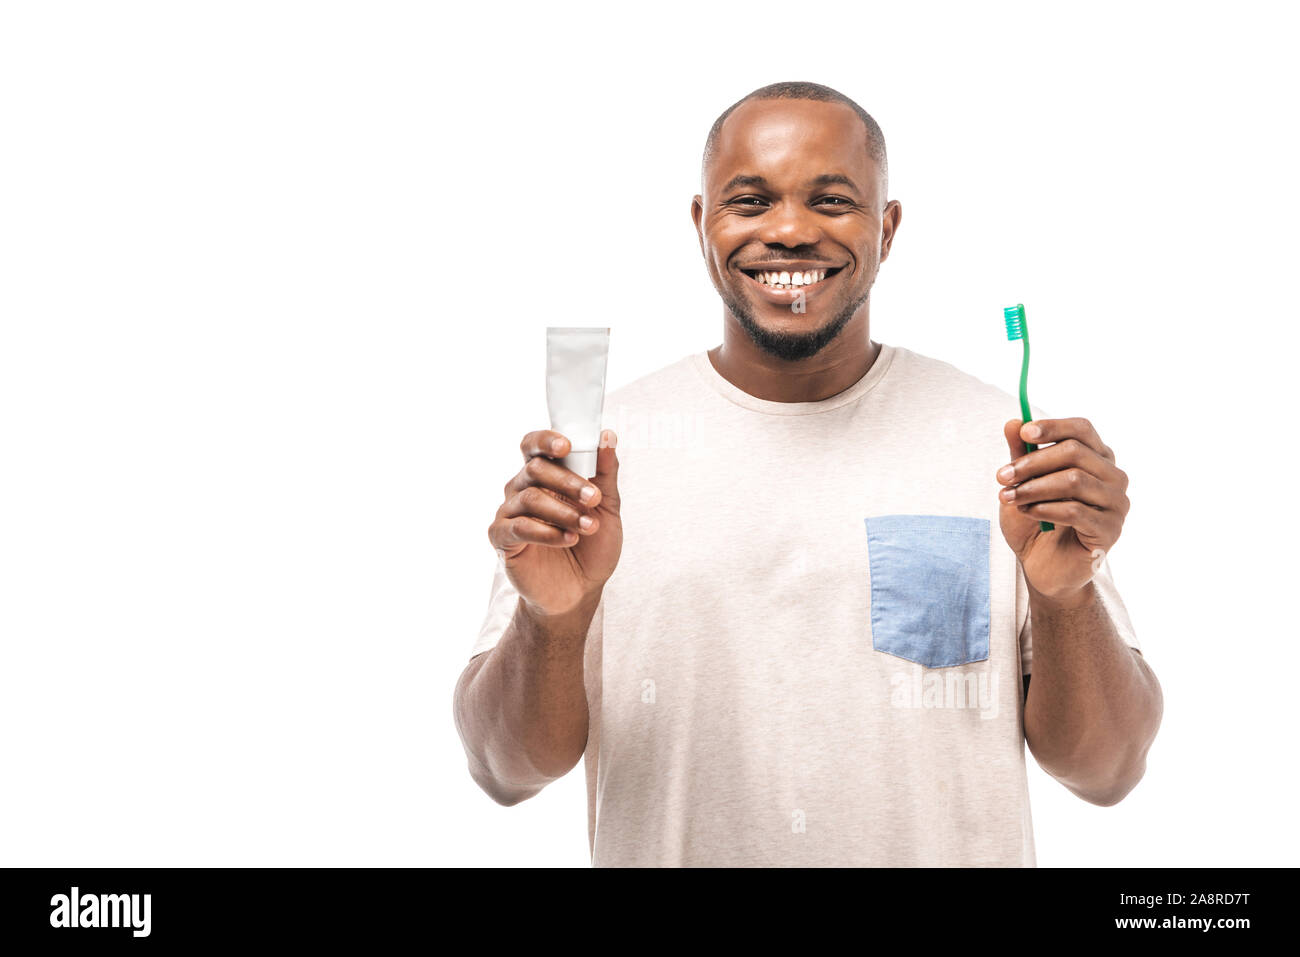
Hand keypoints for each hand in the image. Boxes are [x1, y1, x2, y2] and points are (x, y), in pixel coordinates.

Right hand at [487, 429, 622, 617]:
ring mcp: (509, 513)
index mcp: (545, 476)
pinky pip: (518, 527)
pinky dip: (547, 532)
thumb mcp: (607, 507)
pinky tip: (569, 539)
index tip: (567, 446)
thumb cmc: (591, 546)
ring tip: (588, 527)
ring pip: (530, 498)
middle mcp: (522, 489)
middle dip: (568, 482)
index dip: (546, 440)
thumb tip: (608, 436)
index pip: (534, 445)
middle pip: (535, 469)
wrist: (580, 590)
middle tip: (593, 498)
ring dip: (564, 512)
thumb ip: (605, 473)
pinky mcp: (502, 539)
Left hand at [996, 417, 1129, 604]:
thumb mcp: (1022, 483)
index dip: (1053, 427)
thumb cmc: (1035, 521)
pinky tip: (1027, 512)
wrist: (1041, 565)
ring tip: (1009, 498)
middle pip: (1075, 453)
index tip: (1023, 432)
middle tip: (1002, 476)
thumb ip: (1020, 454)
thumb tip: (1012, 422)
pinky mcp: (1110, 530)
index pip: (1082, 430)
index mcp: (1096, 458)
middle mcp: (1113, 476)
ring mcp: (1116, 503)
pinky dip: (1044, 508)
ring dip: (1034, 487)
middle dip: (1032, 462)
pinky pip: (1076, 511)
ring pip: (1074, 480)